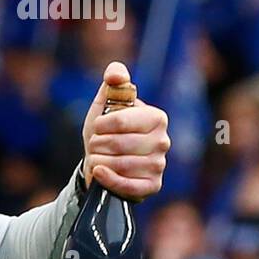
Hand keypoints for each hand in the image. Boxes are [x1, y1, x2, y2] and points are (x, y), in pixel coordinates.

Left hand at [82, 61, 169, 200]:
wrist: (101, 161)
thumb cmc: (105, 131)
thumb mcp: (105, 105)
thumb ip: (113, 84)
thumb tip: (115, 73)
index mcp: (156, 117)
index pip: (121, 120)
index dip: (101, 125)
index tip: (98, 127)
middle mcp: (163, 141)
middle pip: (118, 144)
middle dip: (98, 144)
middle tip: (96, 145)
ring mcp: (159, 165)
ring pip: (121, 165)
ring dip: (99, 161)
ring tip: (98, 158)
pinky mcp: (152, 186)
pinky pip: (128, 185)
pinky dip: (107, 179)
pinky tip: (98, 172)